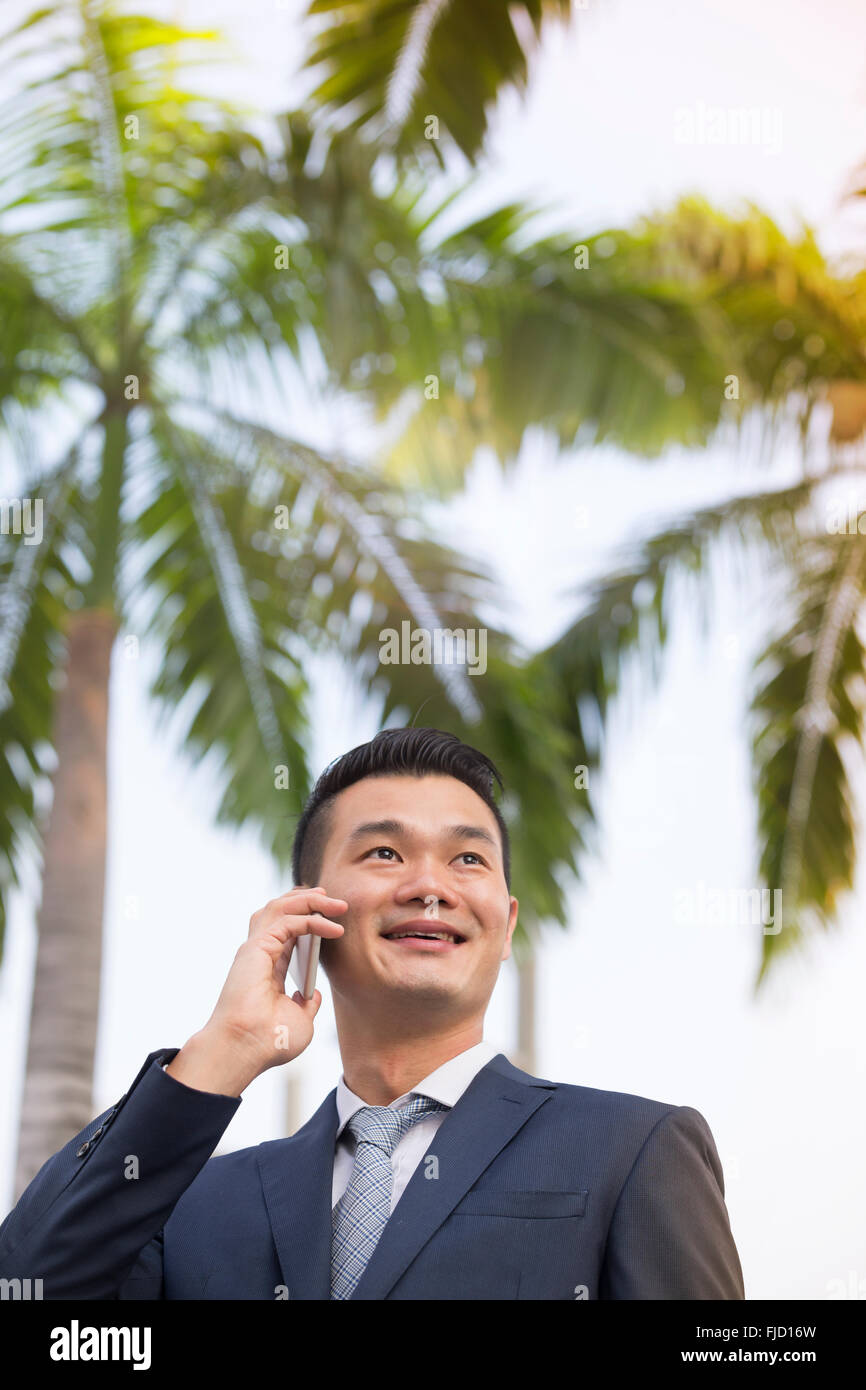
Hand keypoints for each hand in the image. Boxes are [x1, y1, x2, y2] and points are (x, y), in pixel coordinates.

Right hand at [167, 887, 345, 1094]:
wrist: (247, 1049)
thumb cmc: (269, 1040)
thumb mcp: (300, 1019)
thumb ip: (307, 1003)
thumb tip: (313, 994)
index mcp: (269, 968)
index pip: (287, 931)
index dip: (307, 916)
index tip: (331, 914)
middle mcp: (260, 953)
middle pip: (281, 911)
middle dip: (310, 901)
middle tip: (337, 903)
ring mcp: (256, 948)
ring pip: (281, 907)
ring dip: (310, 901)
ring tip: (337, 904)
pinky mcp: (257, 948)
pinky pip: (289, 921)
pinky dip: (312, 920)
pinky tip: (334, 928)